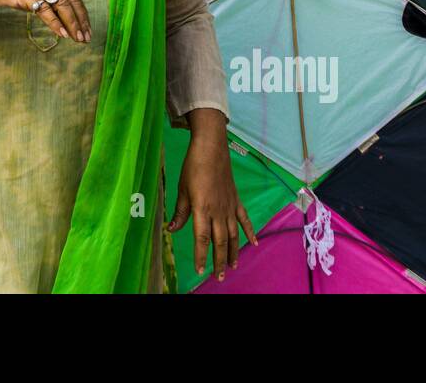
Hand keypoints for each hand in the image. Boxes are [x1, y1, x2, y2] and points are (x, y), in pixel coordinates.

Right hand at [0, 0, 91, 42]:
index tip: (87, 28)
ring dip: (72, 24)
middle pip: (72, 1)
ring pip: (62, 6)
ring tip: (77, 38)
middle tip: (86, 37)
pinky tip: (62, 34)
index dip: (83, 13)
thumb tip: (64, 18)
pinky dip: (56, 24)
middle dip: (81, 20)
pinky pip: (46, 12)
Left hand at [168, 120, 257, 280]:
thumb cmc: (193, 167)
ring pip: (233, 235)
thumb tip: (172, 230)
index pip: (201, 238)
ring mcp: (229, 206)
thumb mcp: (182, 190)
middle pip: (219, 241)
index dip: (200, 255)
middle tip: (218, 277)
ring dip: (232, 252)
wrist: (211, 149)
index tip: (199, 269)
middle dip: (218, 261)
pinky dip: (249, 232)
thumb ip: (180, 212)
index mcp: (202, 209)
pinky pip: (244, 219)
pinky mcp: (236, 200)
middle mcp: (218, 211)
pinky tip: (253, 244)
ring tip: (232, 267)